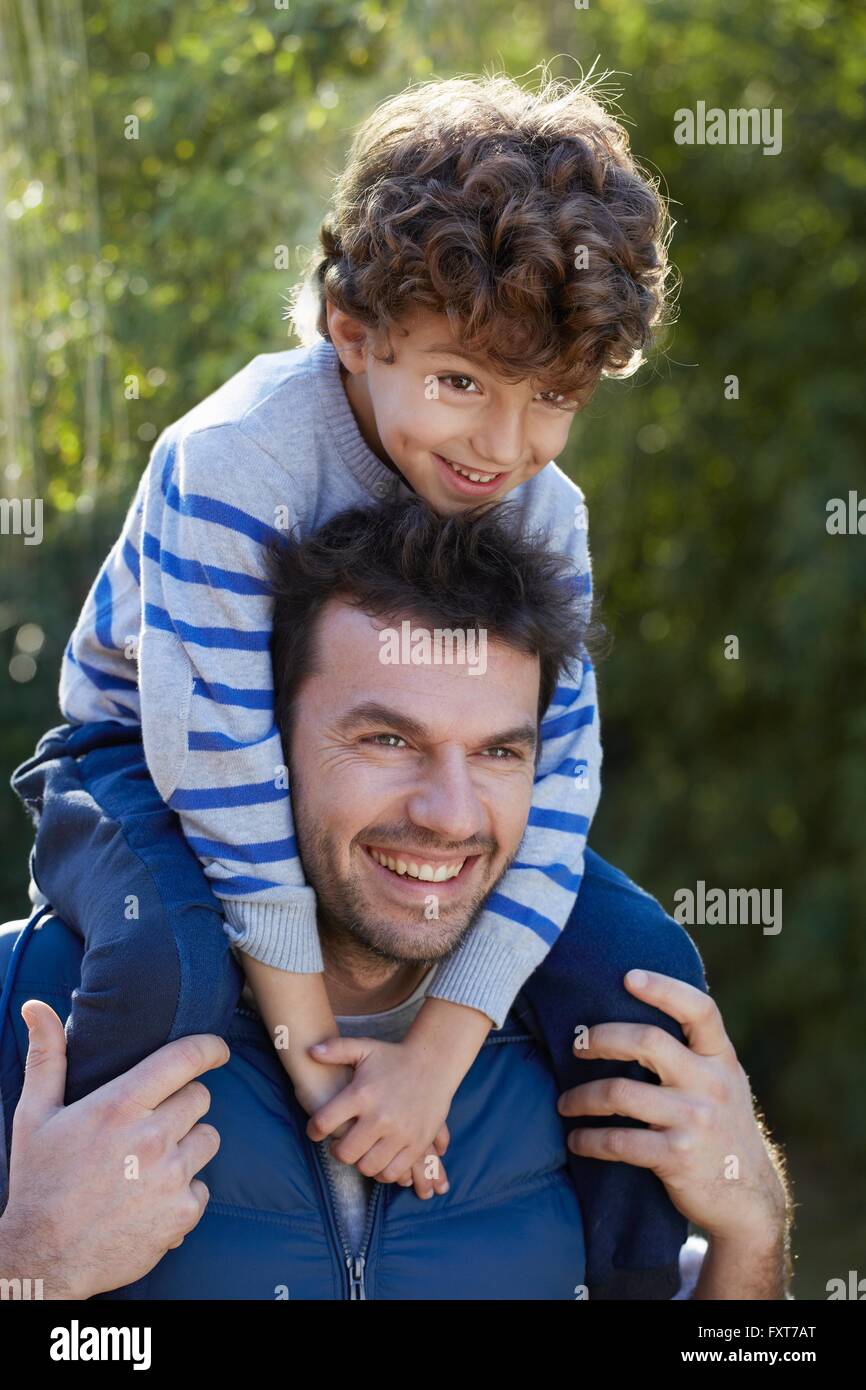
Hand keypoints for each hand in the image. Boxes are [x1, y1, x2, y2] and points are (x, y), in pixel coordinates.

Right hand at [1, 1000, 229, 1299]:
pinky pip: (203, 1187)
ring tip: (152, 1163)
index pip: (184, 1059)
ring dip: (189, 1147)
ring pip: (209, 1140)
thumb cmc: (39, 1182)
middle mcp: (152, 1137)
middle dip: (183, 1105)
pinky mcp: (182, 1213)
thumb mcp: (35, 1116)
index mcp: (119, 1106)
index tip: (218, 1049)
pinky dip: (184, 1193)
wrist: (43, 1259)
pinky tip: (152, 1200)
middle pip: (201, 1098)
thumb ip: (47, 1057)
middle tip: (153, 1124)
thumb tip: (37, 1006)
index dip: (209, 1048)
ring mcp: (171, 1176)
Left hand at [305, 1035, 453, 1198]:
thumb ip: (336, 1049)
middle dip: (338, 1151)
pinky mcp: (417, 1144)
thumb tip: (310, 1051)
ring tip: (361, 1150)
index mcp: (361, 1094)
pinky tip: (380, 1157)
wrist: (434, 1063)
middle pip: (345, 1153)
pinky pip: (392, 1172)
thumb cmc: (394, 1057)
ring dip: (360, 1162)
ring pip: (368, 1167)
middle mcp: (379, 1116)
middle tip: (340, 1144)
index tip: (316, 1131)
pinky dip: (383, 1171)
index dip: (314, 1131)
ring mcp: (400, 1133)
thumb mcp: (365, 1048)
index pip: (324, 1123)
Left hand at [557, 970, 787, 1248]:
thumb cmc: (724, 1130)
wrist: (749, 1199)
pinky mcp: (677, 1157)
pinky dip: (589, 1140)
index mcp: (722, 1059)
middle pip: (646, 1041)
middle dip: (601, 1039)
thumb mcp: (725, 1083)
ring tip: (565, 1103)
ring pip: (619, 1092)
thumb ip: (696, 1053)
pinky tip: (577, 1141)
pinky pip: (618, 1141)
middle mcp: (711, 1084)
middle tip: (576, 1046)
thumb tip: (642, 1011)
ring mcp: (694, 1121)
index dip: (663, 987)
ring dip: (581, 1097)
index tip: (628, 976)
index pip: (699, 1009)